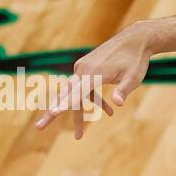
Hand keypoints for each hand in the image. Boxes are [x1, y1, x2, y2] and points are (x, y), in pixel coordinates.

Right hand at [34, 21, 154, 138]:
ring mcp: (83, 68)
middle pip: (66, 95)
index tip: (52, 113)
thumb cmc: (136, 60)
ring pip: (74, 94)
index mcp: (94, 74)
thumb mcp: (134, 77)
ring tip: (79, 136)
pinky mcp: (87, 68)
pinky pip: (85, 88)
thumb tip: (119, 104)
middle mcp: (84, 70)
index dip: (64, 104)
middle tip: (38, 127)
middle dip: (54, 112)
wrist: (134, 39)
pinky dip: (94, 100)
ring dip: (78, 114)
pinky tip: (109, 111)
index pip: (76, 93)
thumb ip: (124, 90)